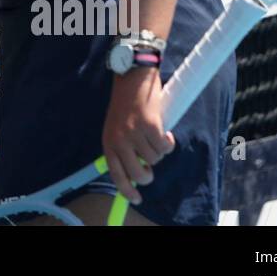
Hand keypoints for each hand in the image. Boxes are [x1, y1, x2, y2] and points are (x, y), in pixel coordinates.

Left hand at [102, 66, 173, 205]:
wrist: (132, 76)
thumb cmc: (126, 103)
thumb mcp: (116, 127)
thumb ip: (123, 148)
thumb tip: (137, 173)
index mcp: (108, 141)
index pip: (117, 174)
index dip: (127, 190)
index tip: (137, 199)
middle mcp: (119, 140)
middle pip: (140, 173)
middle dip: (149, 173)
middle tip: (151, 163)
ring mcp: (134, 133)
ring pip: (156, 158)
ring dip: (159, 149)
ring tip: (153, 132)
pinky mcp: (150, 125)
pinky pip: (165, 146)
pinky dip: (168, 141)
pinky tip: (164, 130)